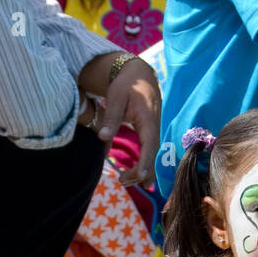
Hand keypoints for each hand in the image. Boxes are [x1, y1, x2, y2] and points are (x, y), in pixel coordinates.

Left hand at [96, 57, 161, 186]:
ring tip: (125, 181)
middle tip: (123, 181)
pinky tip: (134, 176)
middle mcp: (154, 128)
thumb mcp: (116, 97)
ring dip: (142, 171)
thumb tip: (102, 137)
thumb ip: (111, 116)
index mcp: (148, 119)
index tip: (141, 177)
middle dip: (142, 172)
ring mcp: (153, 131)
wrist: (139, 75)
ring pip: (152, 156)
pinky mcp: (149, 134)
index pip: (150, 144)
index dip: (147, 162)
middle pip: (153, 155)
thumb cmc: (126, 84)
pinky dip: (143, 165)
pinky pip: (149, 152)